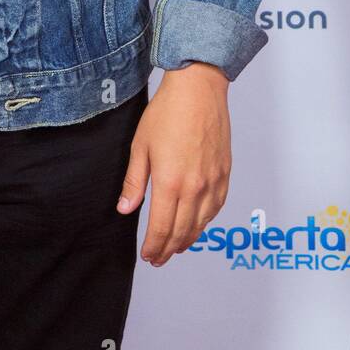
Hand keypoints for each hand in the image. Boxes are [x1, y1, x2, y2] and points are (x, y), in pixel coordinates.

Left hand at [116, 63, 230, 266]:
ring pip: (201, 224)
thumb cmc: (167, 112)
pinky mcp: (224, 174)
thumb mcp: (141, 146)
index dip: (154, 246)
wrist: (198, 90)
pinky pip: (216, 208)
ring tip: (175, 247)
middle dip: (168, 249)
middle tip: (158, 258)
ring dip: (187, 240)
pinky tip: (197, 224)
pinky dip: (205, 222)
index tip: (148, 255)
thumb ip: (134, 181)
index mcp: (170, 182)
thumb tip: (125, 208)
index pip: (162, 228)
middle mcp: (195, 187)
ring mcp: (213, 182)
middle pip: (182, 231)